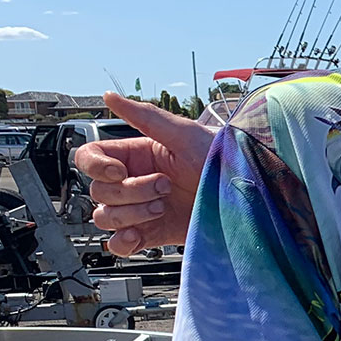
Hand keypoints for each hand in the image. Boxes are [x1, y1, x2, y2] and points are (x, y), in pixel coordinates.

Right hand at [75, 90, 213, 254]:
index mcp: (138, 155)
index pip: (90, 159)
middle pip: (99, 191)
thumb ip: (146, 117)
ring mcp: (143, 209)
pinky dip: (121, 242)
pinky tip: (138, 234)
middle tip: (164, 187)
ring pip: (105, 216)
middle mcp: (136, 182)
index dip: (96, 167)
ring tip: (161, 208)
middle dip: (129, 191)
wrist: (251, 198)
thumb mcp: (185, 134)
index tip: (118, 172)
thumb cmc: (225, 160)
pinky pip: (119, 244)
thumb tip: (110, 96)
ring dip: (129, 214)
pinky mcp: (153, 234)